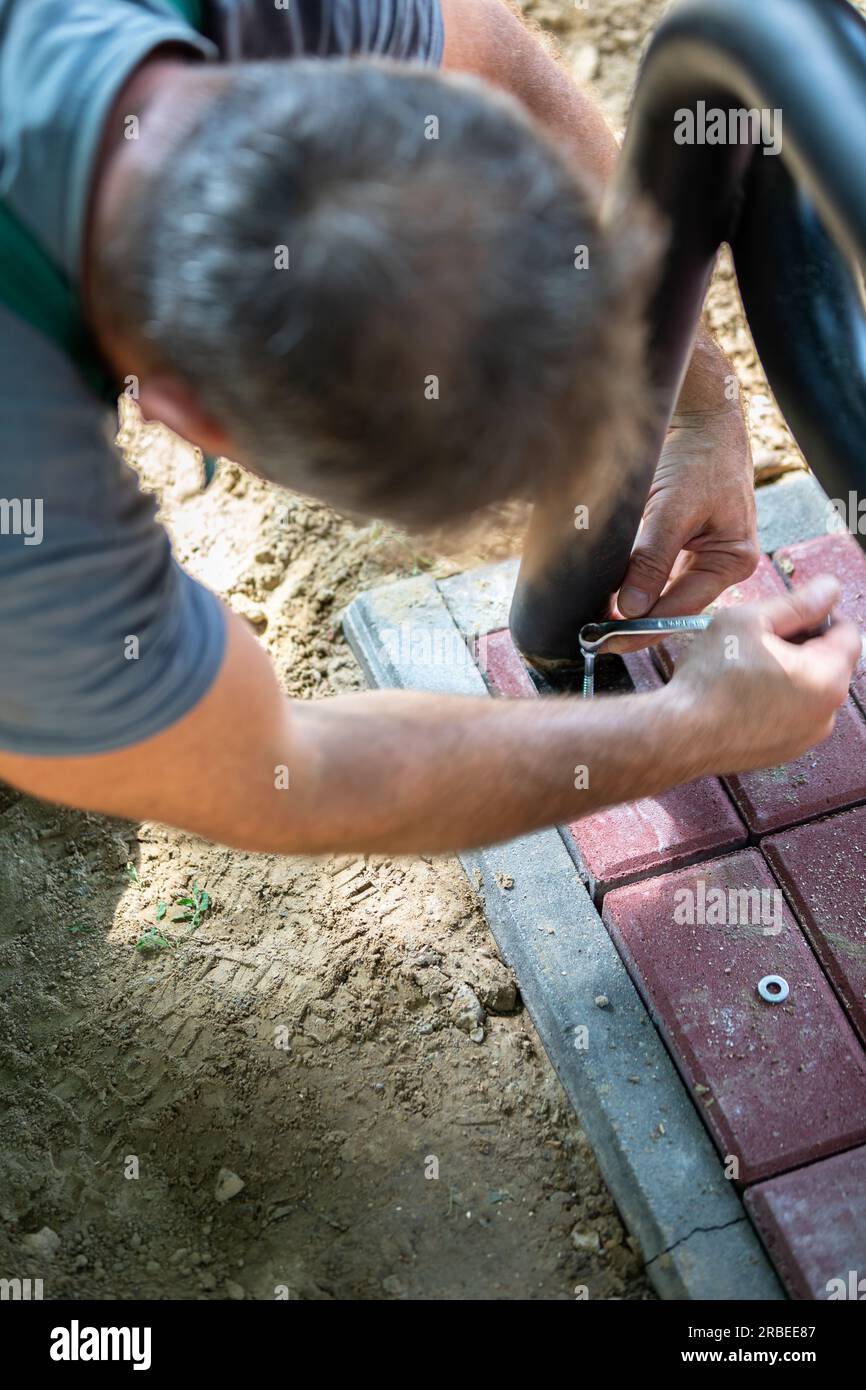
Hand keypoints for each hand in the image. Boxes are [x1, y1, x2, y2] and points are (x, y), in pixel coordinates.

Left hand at [616, 405, 759, 622]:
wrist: (699, 417)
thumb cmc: (699, 455)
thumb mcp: (673, 509)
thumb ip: (653, 560)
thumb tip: (630, 608)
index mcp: (732, 559)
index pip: (683, 608)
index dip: (645, 628)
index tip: (609, 640)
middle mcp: (719, 563)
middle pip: (672, 607)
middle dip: (635, 623)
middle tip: (595, 638)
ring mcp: (699, 556)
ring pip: (660, 594)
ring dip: (630, 608)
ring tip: (596, 623)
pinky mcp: (679, 545)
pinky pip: (653, 575)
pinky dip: (630, 585)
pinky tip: (606, 597)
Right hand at [665, 577, 860, 775]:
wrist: (679, 735)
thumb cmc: (711, 678)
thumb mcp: (750, 621)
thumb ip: (797, 603)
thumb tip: (828, 588)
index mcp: (827, 676)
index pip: (848, 631)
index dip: (819, 614)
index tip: (786, 614)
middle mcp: (826, 712)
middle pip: (831, 661)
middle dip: (803, 644)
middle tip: (760, 638)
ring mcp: (806, 737)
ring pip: (810, 689)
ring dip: (789, 672)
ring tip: (747, 667)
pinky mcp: (785, 750)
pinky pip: (792, 715)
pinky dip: (776, 700)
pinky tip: (742, 693)